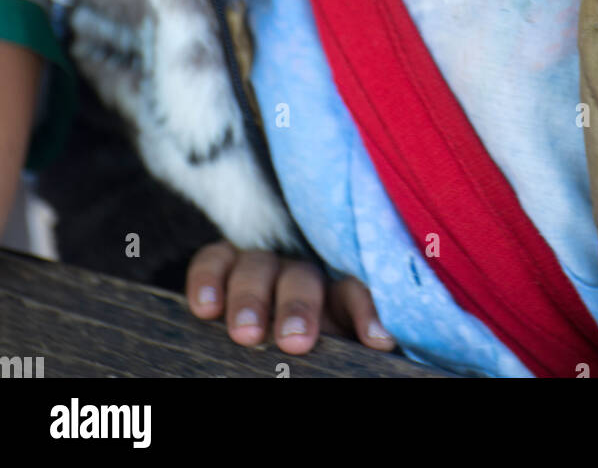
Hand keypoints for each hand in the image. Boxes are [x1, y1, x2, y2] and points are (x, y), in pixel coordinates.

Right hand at [185, 240, 396, 354]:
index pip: (353, 291)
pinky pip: (215, 260)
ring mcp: (260, 265)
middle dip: (298, 307)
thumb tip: (373, 351)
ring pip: (258, 266)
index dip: (367, 310)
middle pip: (302, 277)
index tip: (377, 340)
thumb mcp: (324, 353)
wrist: (262, 350)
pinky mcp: (223, 262)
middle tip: (294, 341)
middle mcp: (299, 275)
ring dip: (251, 297)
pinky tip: (205, 308)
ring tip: (246, 334)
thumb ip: (341, 352)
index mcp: (332, 298)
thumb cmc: (300, 351)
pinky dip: (208, 278)